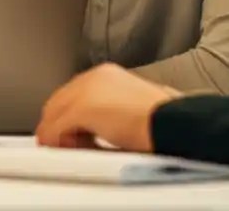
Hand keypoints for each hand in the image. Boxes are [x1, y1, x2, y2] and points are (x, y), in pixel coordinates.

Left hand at [35, 63, 178, 151]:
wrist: (175, 123)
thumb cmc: (165, 120)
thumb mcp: (132, 109)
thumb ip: (110, 113)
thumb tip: (95, 129)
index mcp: (107, 74)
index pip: (73, 93)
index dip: (69, 117)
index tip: (75, 135)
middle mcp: (94, 77)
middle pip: (58, 101)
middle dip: (60, 125)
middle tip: (71, 146)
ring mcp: (86, 90)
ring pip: (53, 114)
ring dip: (60, 135)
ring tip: (78, 150)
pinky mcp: (83, 108)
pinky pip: (55, 129)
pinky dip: (58, 144)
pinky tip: (73, 152)